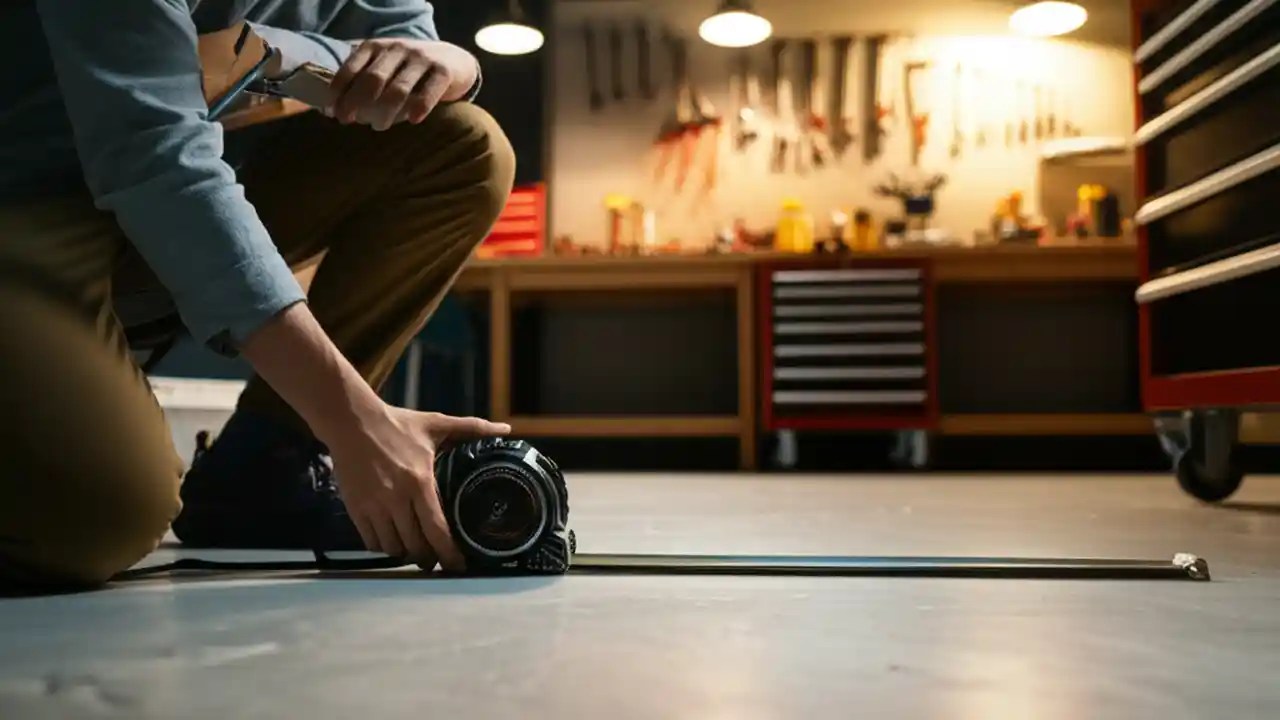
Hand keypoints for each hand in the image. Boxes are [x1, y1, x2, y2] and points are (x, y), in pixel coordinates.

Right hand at [322, 404, 510, 570]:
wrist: (351, 420)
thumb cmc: (396, 424)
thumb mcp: (436, 424)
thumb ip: (472, 428)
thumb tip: (505, 429)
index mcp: (420, 482)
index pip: (436, 529)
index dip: (449, 553)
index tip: (458, 565)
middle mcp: (396, 498)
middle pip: (415, 546)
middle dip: (428, 559)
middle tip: (437, 561)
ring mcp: (374, 506)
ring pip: (393, 547)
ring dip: (406, 554)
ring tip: (415, 551)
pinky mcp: (355, 508)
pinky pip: (371, 542)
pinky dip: (383, 547)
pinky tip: (392, 541)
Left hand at [328, 38, 478, 129]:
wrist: (454, 59)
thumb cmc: (410, 71)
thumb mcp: (385, 67)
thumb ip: (364, 81)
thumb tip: (336, 110)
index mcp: (376, 47)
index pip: (352, 68)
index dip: (338, 91)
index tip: (331, 112)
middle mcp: (397, 49)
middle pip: (372, 79)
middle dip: (356, 101)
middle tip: (348, 121)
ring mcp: (421, 58)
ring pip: (398, 89)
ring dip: (385, 111)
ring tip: (378, 126)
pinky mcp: (443, 70)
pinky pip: (428, 92)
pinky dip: (419, 107)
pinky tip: (413, 120)